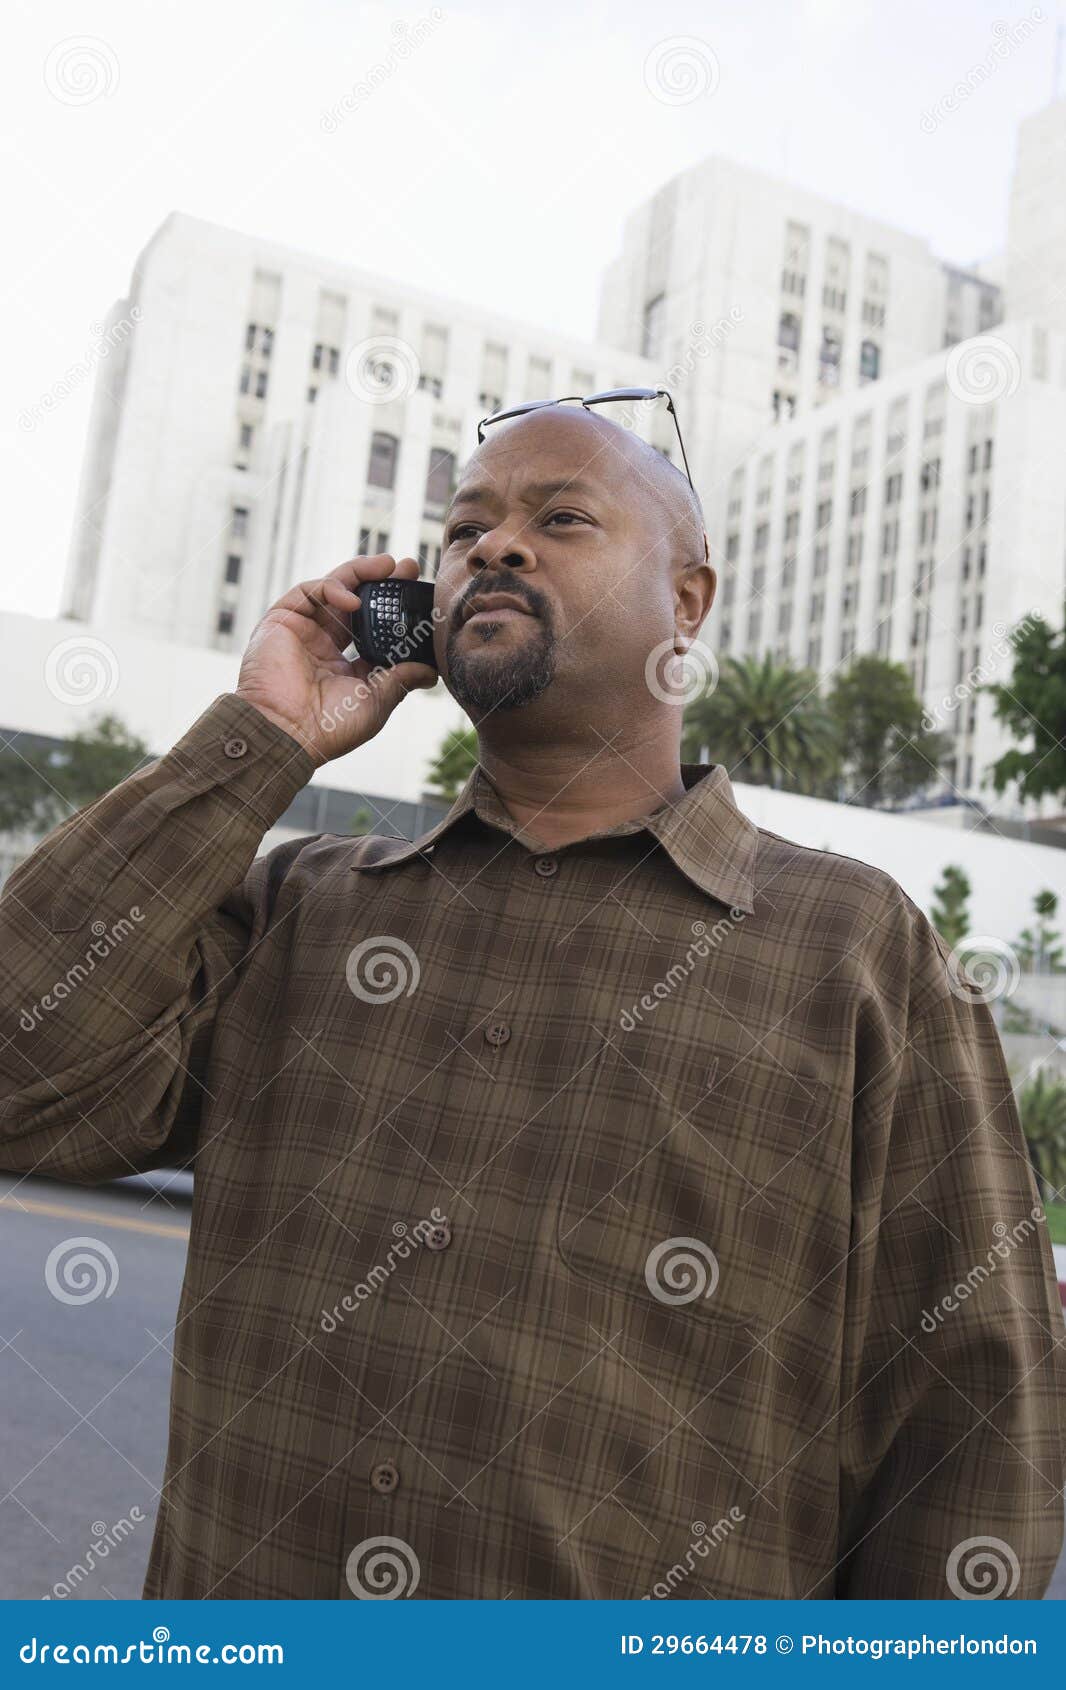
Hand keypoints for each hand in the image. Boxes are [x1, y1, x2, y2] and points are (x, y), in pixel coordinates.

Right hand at [235, 555, 436, 765]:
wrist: (287, 733)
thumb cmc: (330, 727)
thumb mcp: (376, 701)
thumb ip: (401, 679)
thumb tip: (432, 671)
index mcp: (345, 666)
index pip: (373, 629)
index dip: (394, 611)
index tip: (419, 596)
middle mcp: (323, 645)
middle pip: (356, 602)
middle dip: (382, 582)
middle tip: (408, 567)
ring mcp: (303, 630)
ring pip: (334, 589)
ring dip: (361, 573)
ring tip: (389, 565)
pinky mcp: (283, 619)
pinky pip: (310, 592)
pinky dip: (333, 588)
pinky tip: (354, 599)